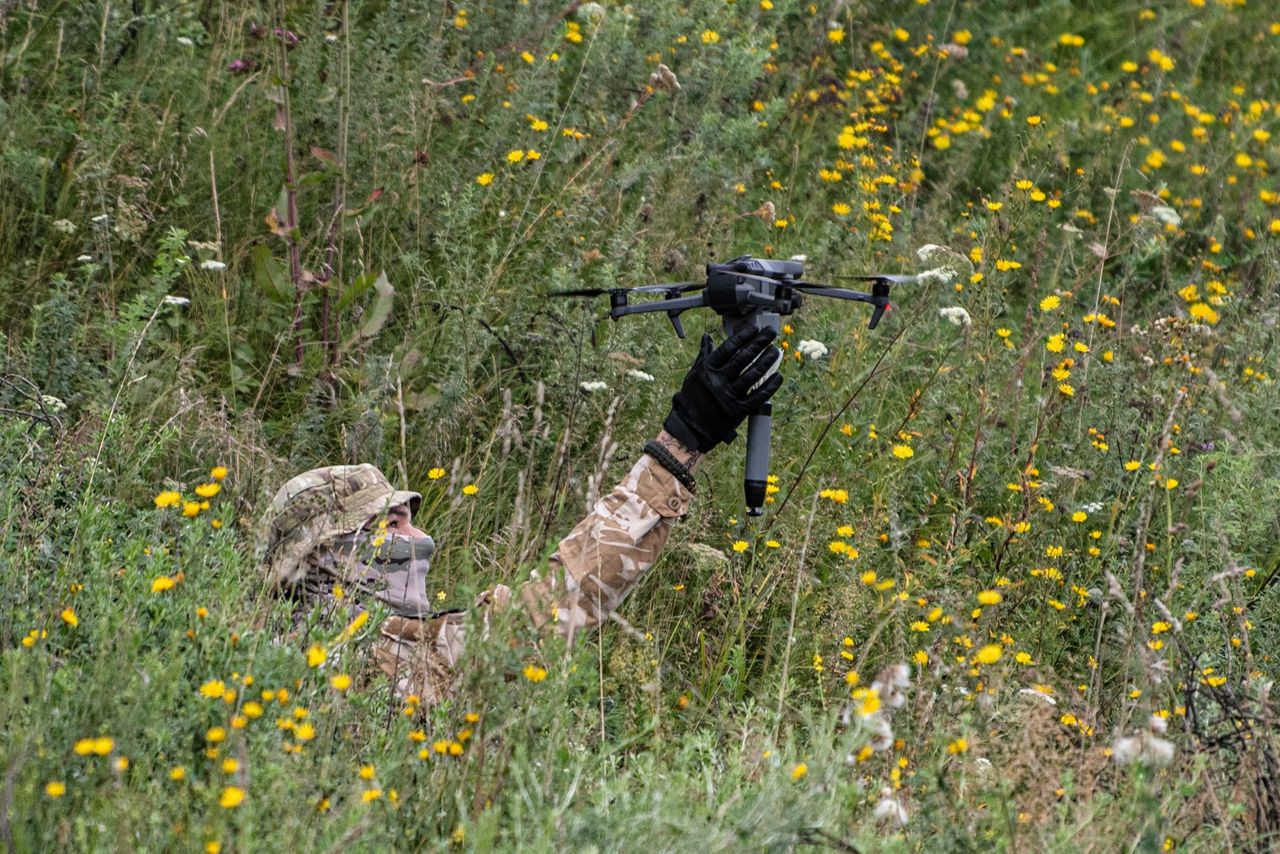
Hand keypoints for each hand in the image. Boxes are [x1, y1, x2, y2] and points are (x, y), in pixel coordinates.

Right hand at [663, 326, 783, 452]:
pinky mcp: (738, 411)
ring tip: (775, 351)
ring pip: (753, 375)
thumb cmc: (692, 398)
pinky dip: (770, 386)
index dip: (744, 337)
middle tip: (771, 333)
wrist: (689, 428)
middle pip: (743, 358)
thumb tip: (706, 337)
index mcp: (707, 369)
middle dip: (760, 343)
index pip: (729, 348)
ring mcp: (729, 396)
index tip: (755, 329)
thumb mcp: (695, 374)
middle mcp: (718, 381)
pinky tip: (778, 376)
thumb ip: (704, 355)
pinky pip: (758, 396)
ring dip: (767, 361)